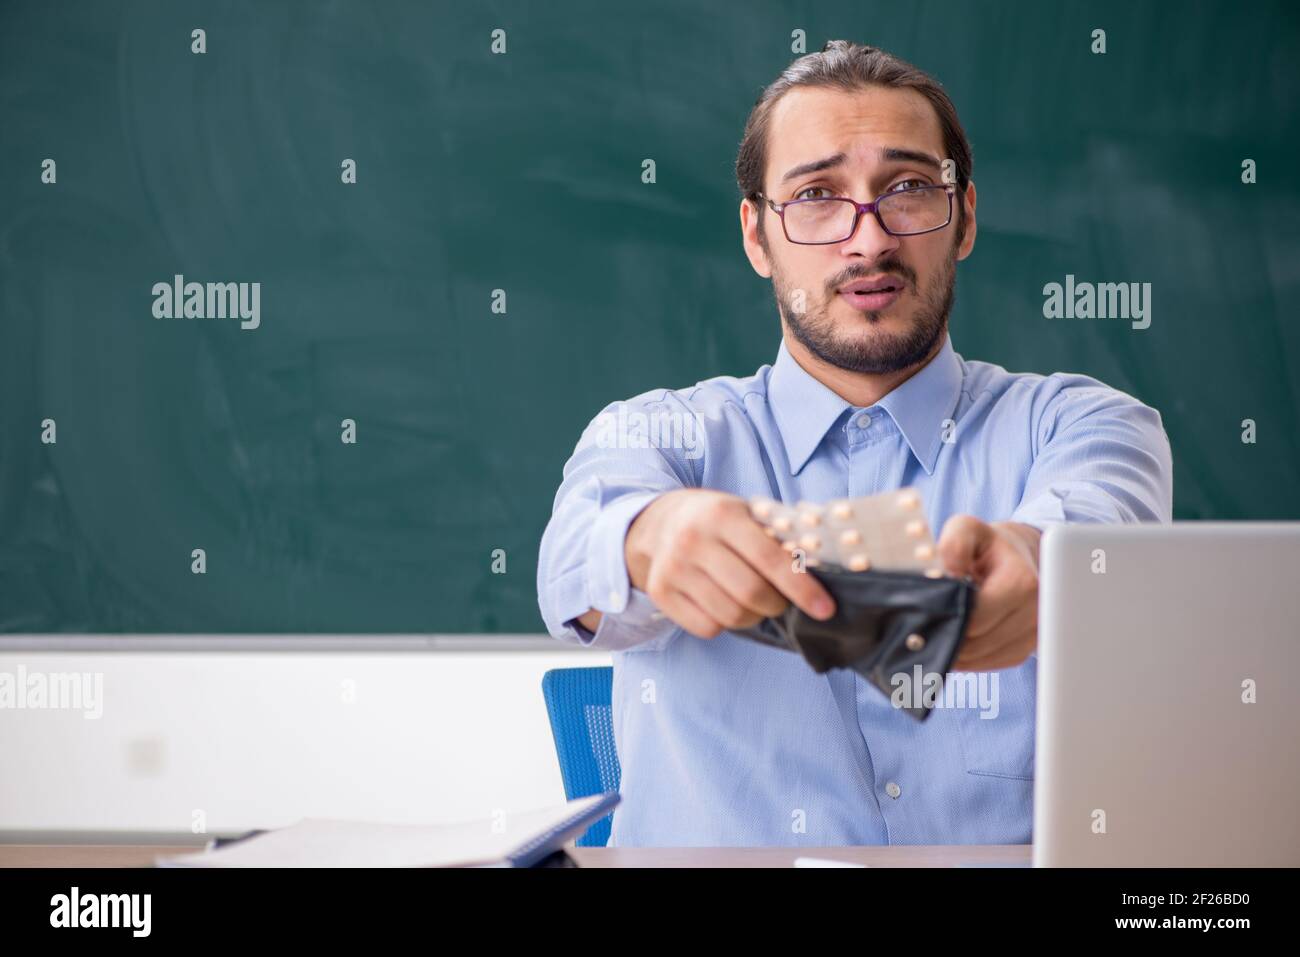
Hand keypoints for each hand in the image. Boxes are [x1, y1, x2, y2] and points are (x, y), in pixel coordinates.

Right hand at [623, 489, 835, 638]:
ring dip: (753, 617)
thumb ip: (778, 537)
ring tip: (753, 602)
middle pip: (751, 594)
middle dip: (777, 605)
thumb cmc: (717, 520)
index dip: (802, 588)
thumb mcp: (746, 512)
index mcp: (723, 515)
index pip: (771, 559)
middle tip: (781, 601)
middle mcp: (693, 540)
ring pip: (731, 615)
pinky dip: (725, 624)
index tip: (825, 609)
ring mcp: (673, 568)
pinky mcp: (660, 592)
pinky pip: (707, 627)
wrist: (660, 521)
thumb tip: (823, 568)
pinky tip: (724, 604)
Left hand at [936, 515, 1041, 670]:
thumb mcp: (967, 529)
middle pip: (977, 643)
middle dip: (947, 635)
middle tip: (922, 627)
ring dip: (956, 650)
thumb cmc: (989, 545)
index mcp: (1022, 583)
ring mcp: (1035, 633)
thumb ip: (955, 545)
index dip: (945, 618)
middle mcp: (1035, 611)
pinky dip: (971, 657)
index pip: (974, 620)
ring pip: (983, 657)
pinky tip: (957, 639)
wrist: (1020, 555)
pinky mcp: (1028, 647)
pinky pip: (992, 662)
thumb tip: (949, 575)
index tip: (925, 612)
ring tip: (938, 631)